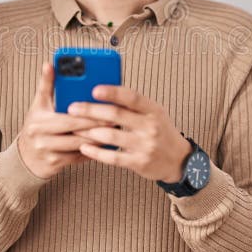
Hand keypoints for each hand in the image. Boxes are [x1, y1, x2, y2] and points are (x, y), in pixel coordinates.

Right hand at [17, 62, 108, 178]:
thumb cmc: (35, 127)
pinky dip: (92, 151)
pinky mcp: (56, 165)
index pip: (69, 117)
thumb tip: (49, 64)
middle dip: (97, 125)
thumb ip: (46, 85)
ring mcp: (49, 153)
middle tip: (115, 119)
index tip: (103, 108)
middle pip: (76, 132)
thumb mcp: (38, 105)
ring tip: (113, 131)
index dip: (88, 114)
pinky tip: (104, 144)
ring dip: (97, 139)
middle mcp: (42, 138)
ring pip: (80, 146)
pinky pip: (78, 158)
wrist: (24, 158)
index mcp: (40, 120)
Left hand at [68, 85, 192, 182]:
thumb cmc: (160, 132)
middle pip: (116, 115)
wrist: (178, 160)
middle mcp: (150, 126)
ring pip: (110, 135)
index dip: (112, 92)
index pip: (132, 97)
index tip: (94, 89)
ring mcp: (145, 145)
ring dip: (89, 131)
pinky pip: (112, 157)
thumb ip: (132, 105)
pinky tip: (84, 147)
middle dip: (90, 110)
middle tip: (72, 108)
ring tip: (75, 128)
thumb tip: (102, 93)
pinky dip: (95, 152)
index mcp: (153, 110)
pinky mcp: (138, 162)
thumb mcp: (153, 113)